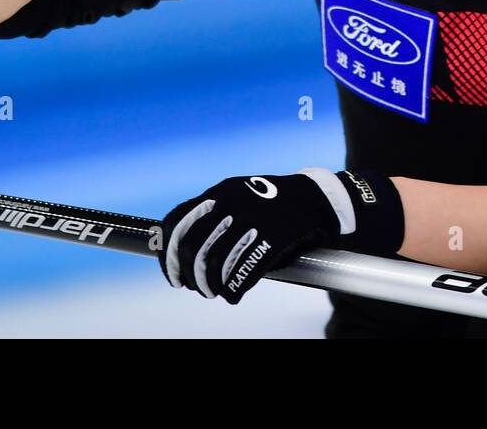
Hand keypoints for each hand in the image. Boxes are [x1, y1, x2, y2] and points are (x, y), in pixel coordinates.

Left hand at [159, 168, 405, 304]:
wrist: (319, 197)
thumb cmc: (276, 204)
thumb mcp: (240, 198)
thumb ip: (214, 218)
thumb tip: (184, 252)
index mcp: (220, 191)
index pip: (177, 223)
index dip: (168, 254)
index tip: (172, 274)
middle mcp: (231, 202)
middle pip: (192, 247)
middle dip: (189, 274)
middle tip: (195, 288)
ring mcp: (253, 219)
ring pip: (215, 263)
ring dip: (210, 285)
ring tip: (215, 292)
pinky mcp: (273, 236)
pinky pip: (243, 271)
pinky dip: (233, 289)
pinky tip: (234, 294)